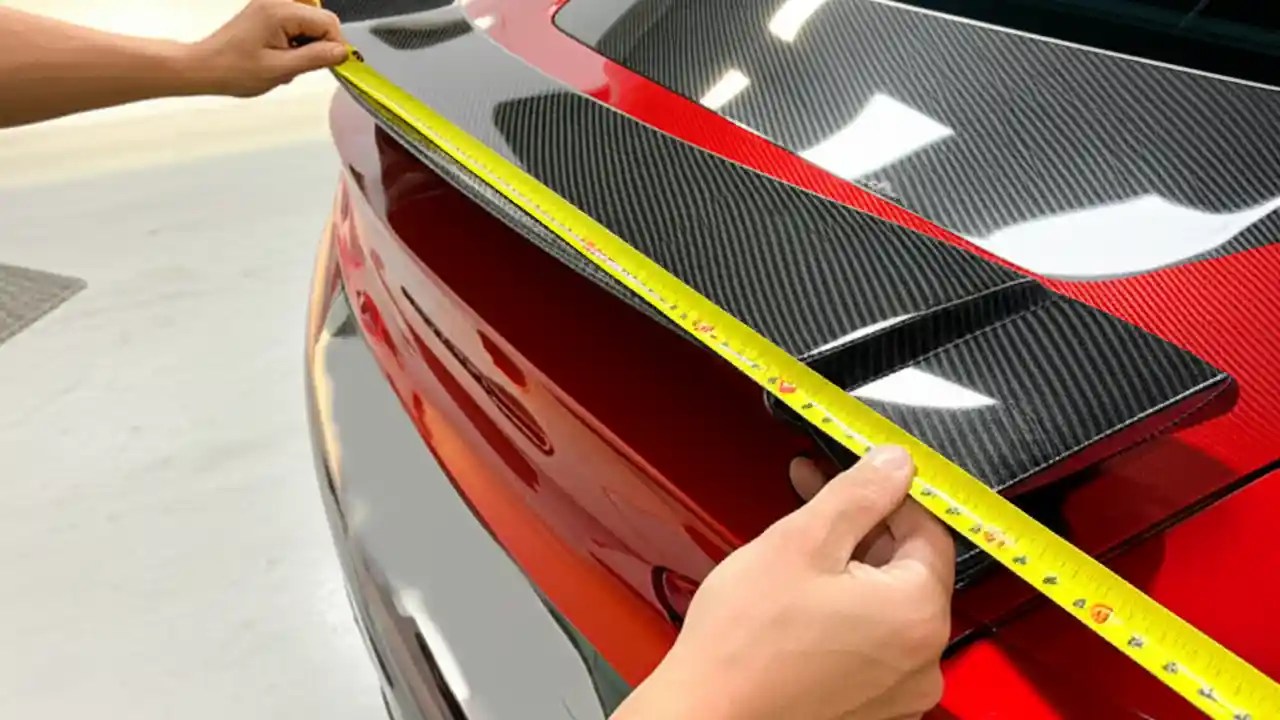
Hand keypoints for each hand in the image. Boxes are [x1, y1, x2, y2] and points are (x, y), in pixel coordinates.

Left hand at [189, 0, 346, 96]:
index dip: (334, 46)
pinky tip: (279, 58)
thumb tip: (343, 52)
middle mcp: (277, 3)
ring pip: (309, 25)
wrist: (204, 67)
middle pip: (320, 20)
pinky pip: (295, 26)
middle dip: (319, 46)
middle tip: (301, 67)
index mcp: (281, 12)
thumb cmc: (233, 69)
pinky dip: (294, 44)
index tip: (329, 66)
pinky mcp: (266, 14)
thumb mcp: (280, 69)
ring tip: (285, 64)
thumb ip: (316, 58)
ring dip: (305, 47)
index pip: (328, 22)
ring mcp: (270, 6)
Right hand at [613, 446, 954, 719]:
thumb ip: (858, 494)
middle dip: (861, 529)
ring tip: (799, 556)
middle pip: (907, 568)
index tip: (856, 477)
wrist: (706, 713)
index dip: (885, 494)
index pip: (928, 529)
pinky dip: (846, 615)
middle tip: (814, 505)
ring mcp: (900, 691)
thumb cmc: (743, 644)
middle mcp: (923, 660)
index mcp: (917, 613)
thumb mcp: (800, 542)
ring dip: (850, 570)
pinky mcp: (874, 708)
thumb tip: (894, 464)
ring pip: (886, 605)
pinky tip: (804, 601)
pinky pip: (872, 643)